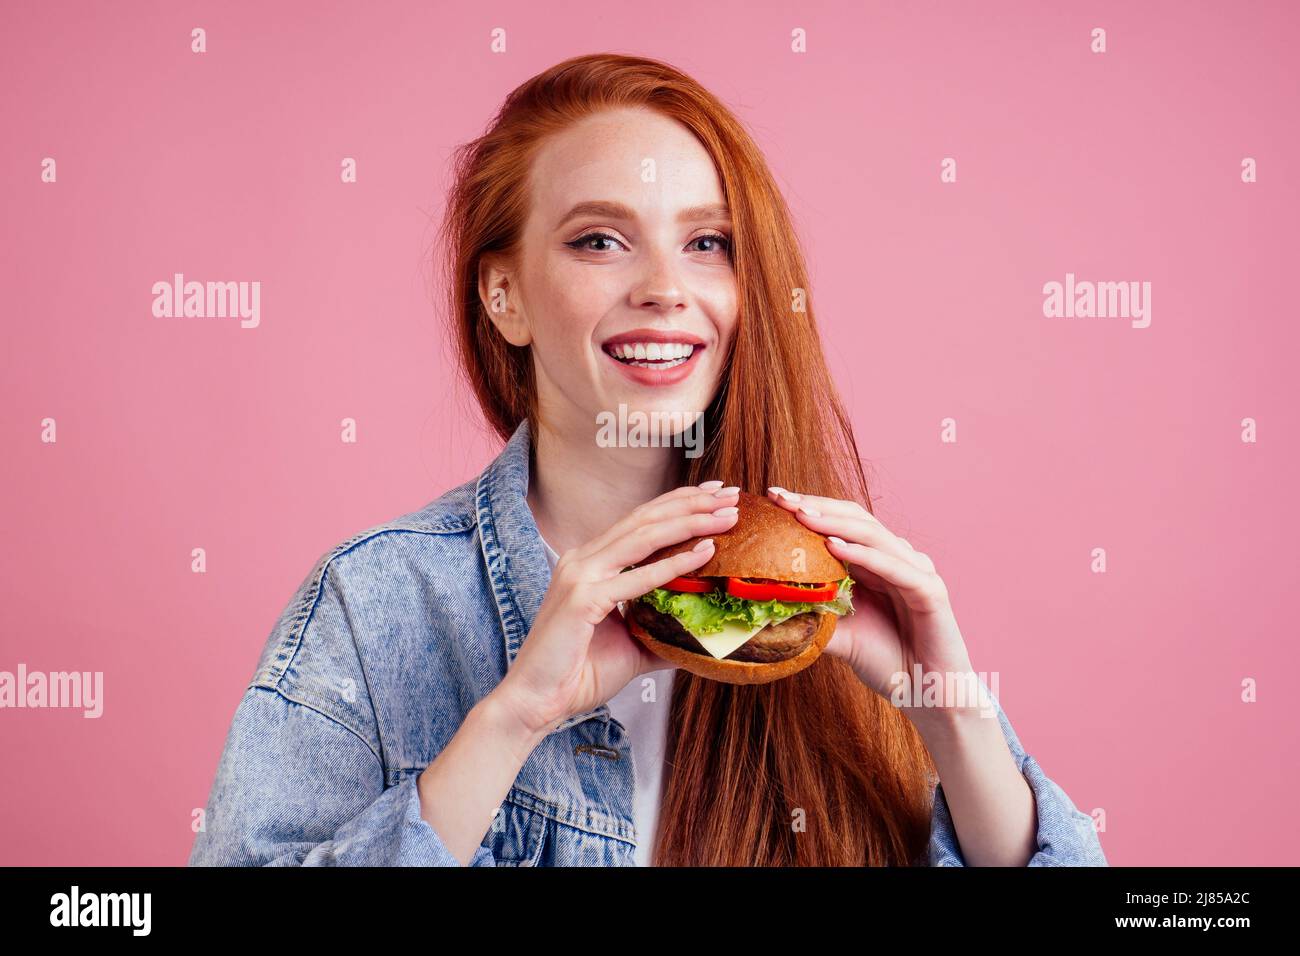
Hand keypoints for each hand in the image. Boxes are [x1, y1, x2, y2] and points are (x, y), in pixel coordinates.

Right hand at [495, 482, 740, 737]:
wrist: (536, 702)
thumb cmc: (577, 674)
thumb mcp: (631, 646)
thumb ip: (662, 632)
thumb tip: (699, 636)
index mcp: (590, 562)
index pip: (640, 520)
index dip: (679, 502)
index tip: (716, 494)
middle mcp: (583, 559)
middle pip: (646, 518)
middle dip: (692, 503)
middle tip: (732, 495)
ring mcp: (580, 575)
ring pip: (643, 536)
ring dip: (690, 522)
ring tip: (726, 516)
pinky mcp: (582, 599)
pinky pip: (637, 577)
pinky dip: (674, 564)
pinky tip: (705, 552)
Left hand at [766, 487, 975, 718]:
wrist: (930, 696)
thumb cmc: (888, 663)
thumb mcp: (839, 637)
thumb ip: (811, 620)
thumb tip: (765, 615)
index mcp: (877, 563)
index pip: (841, 524)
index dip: (809, 508)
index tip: (773, 499)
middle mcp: (898, 559)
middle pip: (855, 520)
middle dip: (816, 506)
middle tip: (781, 498)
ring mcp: (917, 571)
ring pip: (874, 536)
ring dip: (835, 523)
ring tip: (800, 514)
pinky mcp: (931, 591)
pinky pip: (896, 568)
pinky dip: (865, 556)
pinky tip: (835, 547)